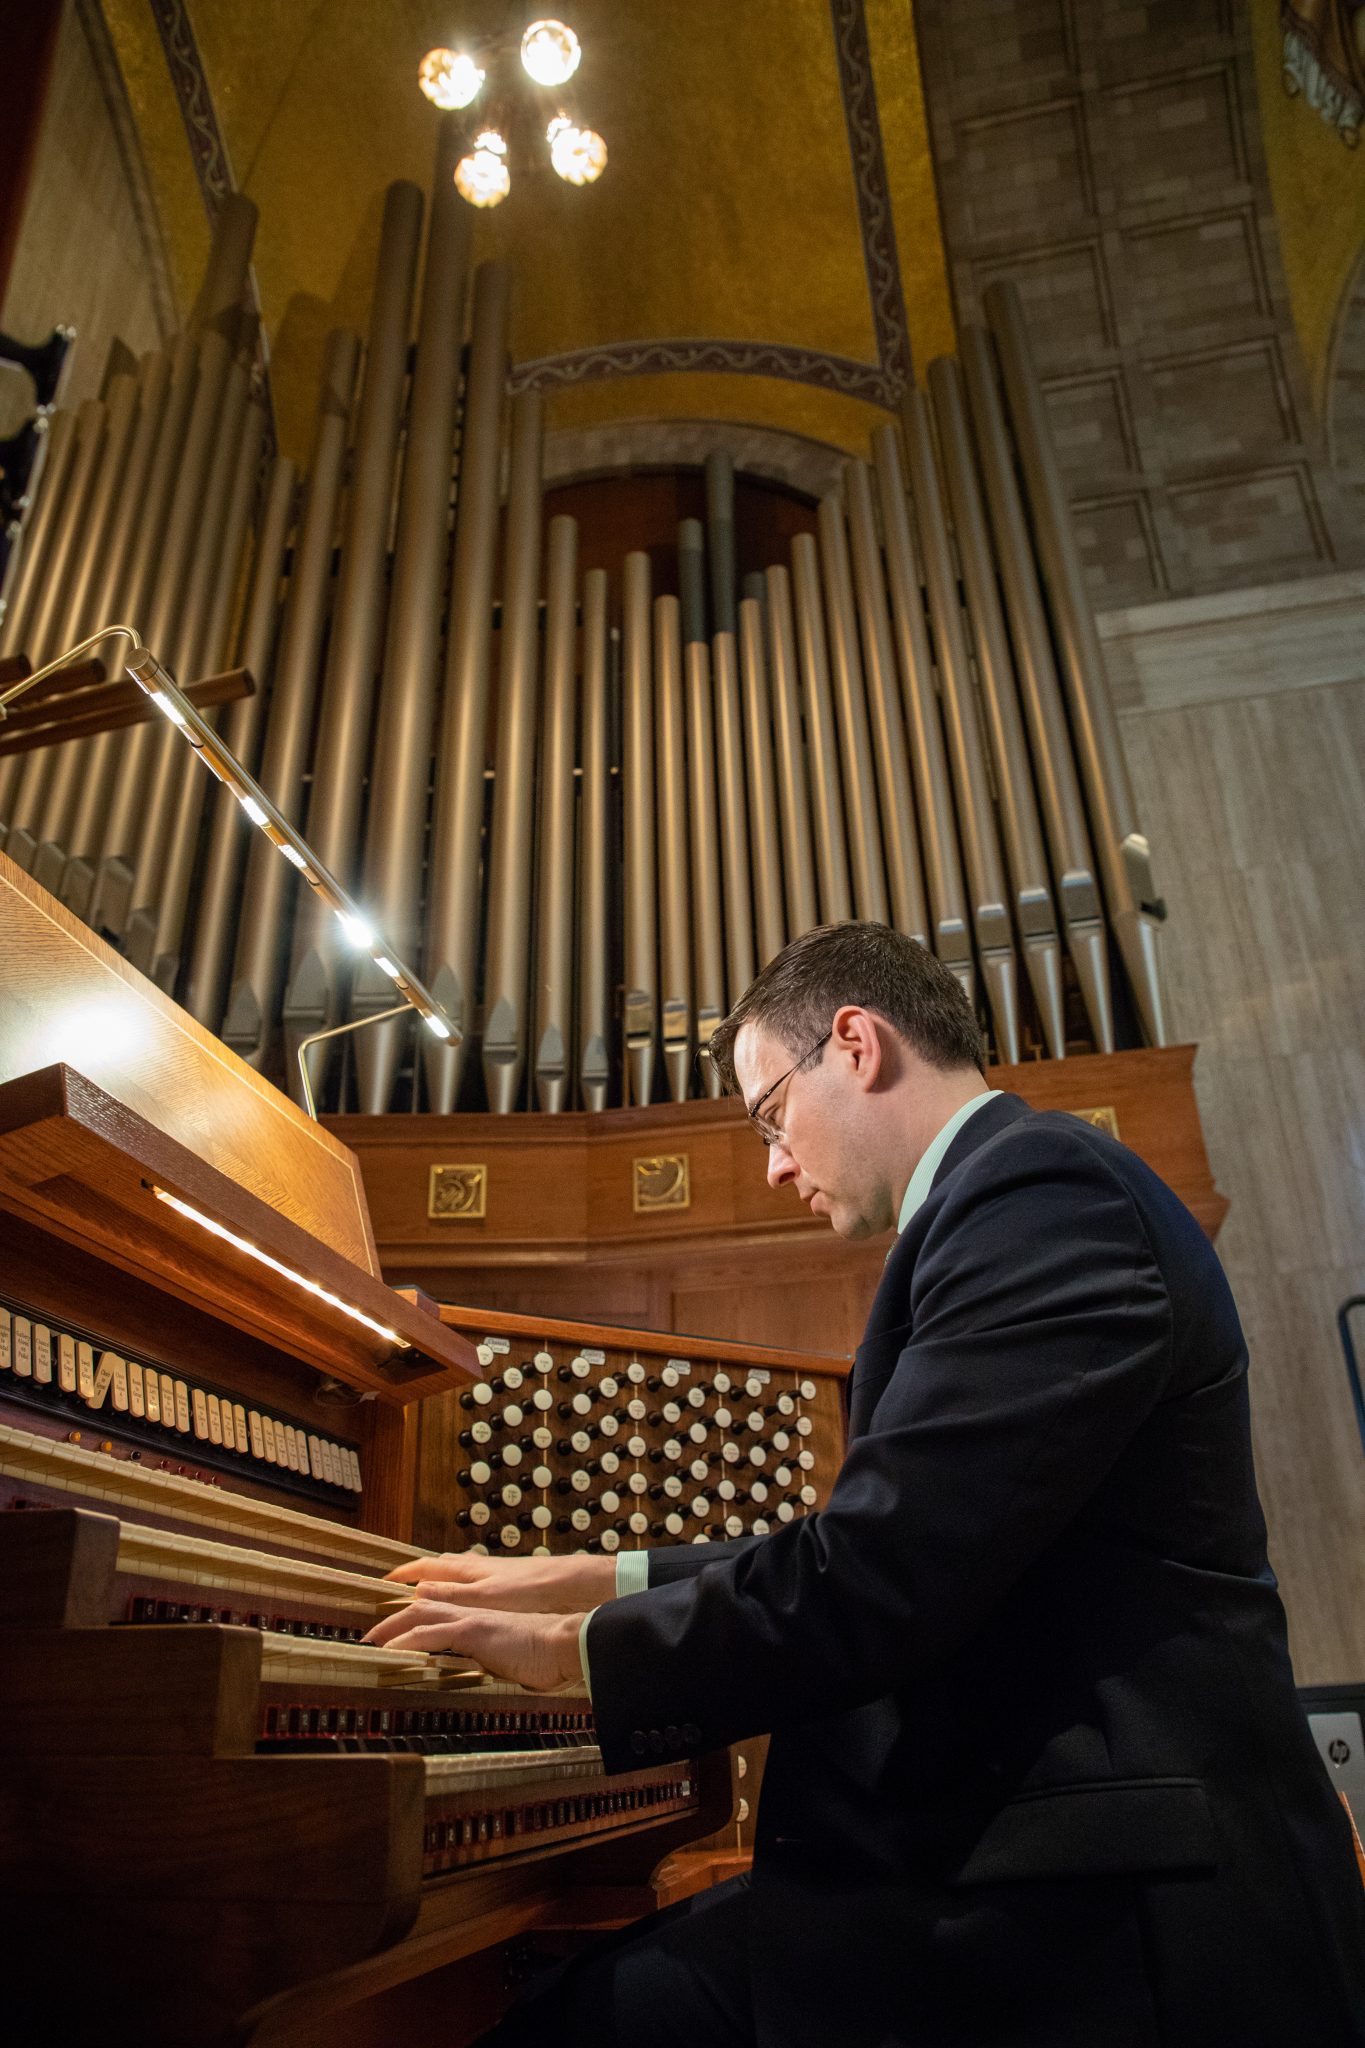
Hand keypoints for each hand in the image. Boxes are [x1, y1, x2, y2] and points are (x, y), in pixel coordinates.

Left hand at [363, 1597, 586, 1692]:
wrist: (564, 1645)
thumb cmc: (544, 1656)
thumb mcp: (511, 1660)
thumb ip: (494, 1662)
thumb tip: (487, 1677)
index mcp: (479, 1620)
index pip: (438, 1613)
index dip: (412, 1620)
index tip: (392, 1635)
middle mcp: (471, 1613)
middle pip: (419, 1607)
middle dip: (390, 1621)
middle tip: (368, 1639)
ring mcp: (471, 1618)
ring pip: (417, 1614)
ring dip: (389, 1628)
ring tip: (367, 1644)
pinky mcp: (472, 1631)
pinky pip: (428, 1634)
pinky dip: (404, 1642)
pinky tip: (388, 1653)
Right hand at [383, 1549, 617, 1613]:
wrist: (571, 1583)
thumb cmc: (531, 1588)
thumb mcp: (487, 1598)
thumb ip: (452, 1596)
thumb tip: (416, 1594)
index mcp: (467, 1571)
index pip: (425, 1569)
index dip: (402, 1576)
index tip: (382, 1583)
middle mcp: (476, 1567)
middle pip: (438, 1567)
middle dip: (416, 1575)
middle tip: (397, 1588)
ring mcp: (492, 1573)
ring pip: (455, 1574)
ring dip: (437, 1582)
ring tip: (425, 1594)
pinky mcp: (506, 1583)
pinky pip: (471, 1582)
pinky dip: (458, 1589)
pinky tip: (465, 1602)